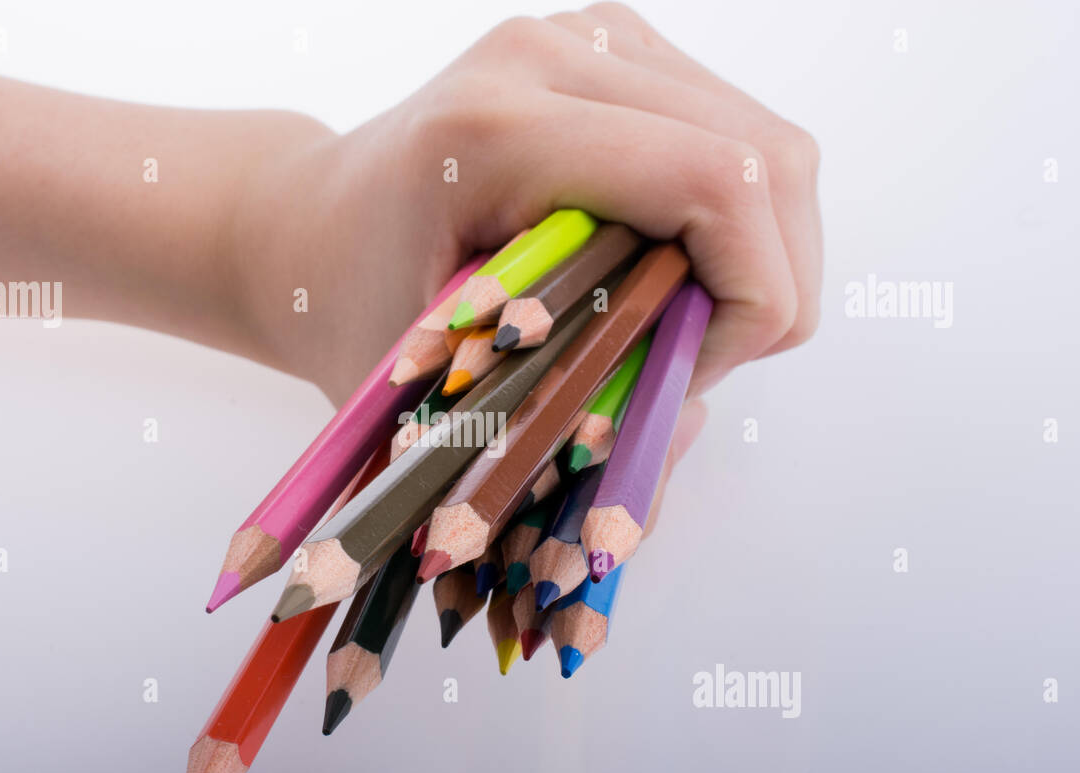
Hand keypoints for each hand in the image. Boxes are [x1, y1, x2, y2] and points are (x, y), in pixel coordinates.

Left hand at [260, 4, 821, 403]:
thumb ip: (565, 426)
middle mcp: (554, 56)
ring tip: (669, 316)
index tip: (690, 374)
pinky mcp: (616, 51)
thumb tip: (690, 426)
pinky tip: (663, 266)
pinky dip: (730, 223)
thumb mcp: (437, 390)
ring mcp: (592, 39)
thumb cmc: (352, 308)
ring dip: (756, 256)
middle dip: (765, 287)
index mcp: (495, 131)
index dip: (750, 300)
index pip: (715, 186)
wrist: (310, 224)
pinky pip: (735, 136)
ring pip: (770, 148)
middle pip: (769, 161)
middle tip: (688, 357)